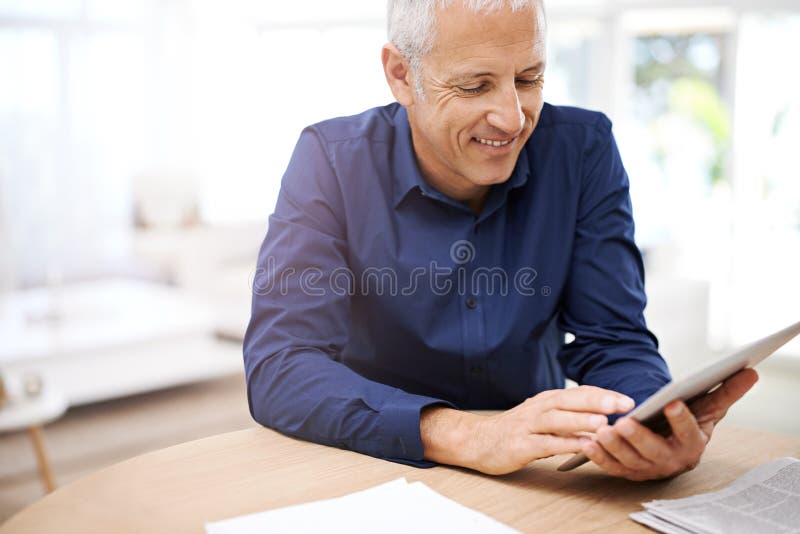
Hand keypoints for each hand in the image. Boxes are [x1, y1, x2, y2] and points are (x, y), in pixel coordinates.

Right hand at [421, 386, 634, 474]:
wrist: (478, 441)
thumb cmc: (516, 430)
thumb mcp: (542, 417)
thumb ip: (568, 415)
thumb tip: (603, 416)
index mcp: (547, 400)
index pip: (578, 392)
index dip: (603, 394)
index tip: (628, 400)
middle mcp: (539, 408)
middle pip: (570, 400)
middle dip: (598, 400)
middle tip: (623, 404)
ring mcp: (528, 426)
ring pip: (558, 419)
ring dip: (581, 419)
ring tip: (604, 421)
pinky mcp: (520, 445)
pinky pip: (545, 443)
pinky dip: (564, 444)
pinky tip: (581, 447)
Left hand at [581, 368, 758, 480]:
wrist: (672, 443)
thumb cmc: (690, 420)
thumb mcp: (707, 406)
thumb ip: (726, 391)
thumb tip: (751, 370)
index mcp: (692, 444)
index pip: (688, 433)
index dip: (681, 419)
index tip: (671, 402)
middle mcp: (670, 461)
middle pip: (655, 452)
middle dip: (640, 438)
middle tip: (626, 422)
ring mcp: (646, 468)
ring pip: (629, 460)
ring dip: (615, 447)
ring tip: (601, 431)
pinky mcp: (626, 470)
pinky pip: (611, 466)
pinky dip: (598, 456)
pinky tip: (587, 442)